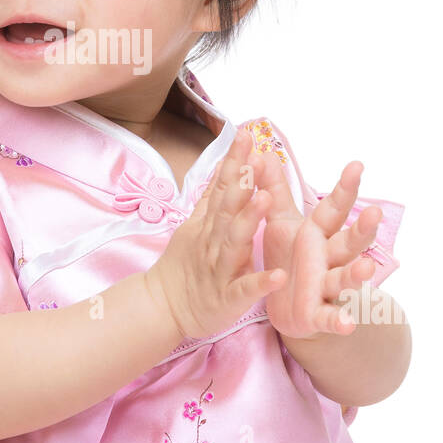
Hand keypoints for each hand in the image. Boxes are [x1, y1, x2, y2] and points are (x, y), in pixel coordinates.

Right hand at [146, 128, 286, 341]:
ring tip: (266, 199)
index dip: (233, 162)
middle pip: (227, 209)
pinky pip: (246, 289)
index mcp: (209, 225)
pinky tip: (279, 275)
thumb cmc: (184, 266)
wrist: (164, 308)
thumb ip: (211, 198)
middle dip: (241, 183)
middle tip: (254, 157)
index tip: (245, 134)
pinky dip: (261, 282)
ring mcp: (220, 269)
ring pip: (235, 242)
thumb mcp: (194, 227)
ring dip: (250, 221)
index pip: (221, 188)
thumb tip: (223, 165)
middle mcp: (213, 242)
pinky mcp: (228, 297)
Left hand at [255, 154, 383, 339]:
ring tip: (368, 267)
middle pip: (348, 242)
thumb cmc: (291, 257)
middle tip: (376, 212)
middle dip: (361, 229)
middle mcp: (328, 258)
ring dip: (356, 274)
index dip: (345, 188)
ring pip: (345, 278)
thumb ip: (274, 191)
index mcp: (318, 233)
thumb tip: (264, 153)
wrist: (287, 306)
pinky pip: (330, 316)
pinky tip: (348, 322)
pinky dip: (339, 320)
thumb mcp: (281, 223)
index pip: (334, 209)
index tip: (356, 165)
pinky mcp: (318, 314)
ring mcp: (326, 287)